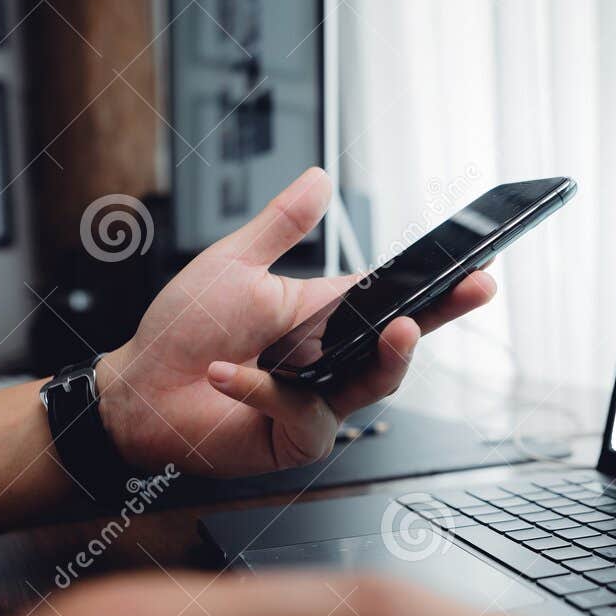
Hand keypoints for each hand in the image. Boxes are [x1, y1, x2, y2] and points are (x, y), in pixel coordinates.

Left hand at [96, 168, 495, 475]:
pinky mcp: (296, 439)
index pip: (394, 300)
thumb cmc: (181, 332)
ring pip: (374, 384)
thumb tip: (319, 177)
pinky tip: (226, 373)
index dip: (441, 289)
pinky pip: (303, 413)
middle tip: (469, 291)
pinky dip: (263, 391)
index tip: (479, 269)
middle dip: (440, 317)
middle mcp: (331, 362)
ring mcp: (320, 403)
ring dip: (388, 358)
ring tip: (394, 330)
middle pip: (400, 344)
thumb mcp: (234, 263)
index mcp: (325, 317)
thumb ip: (282, 225)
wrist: (136, 391)